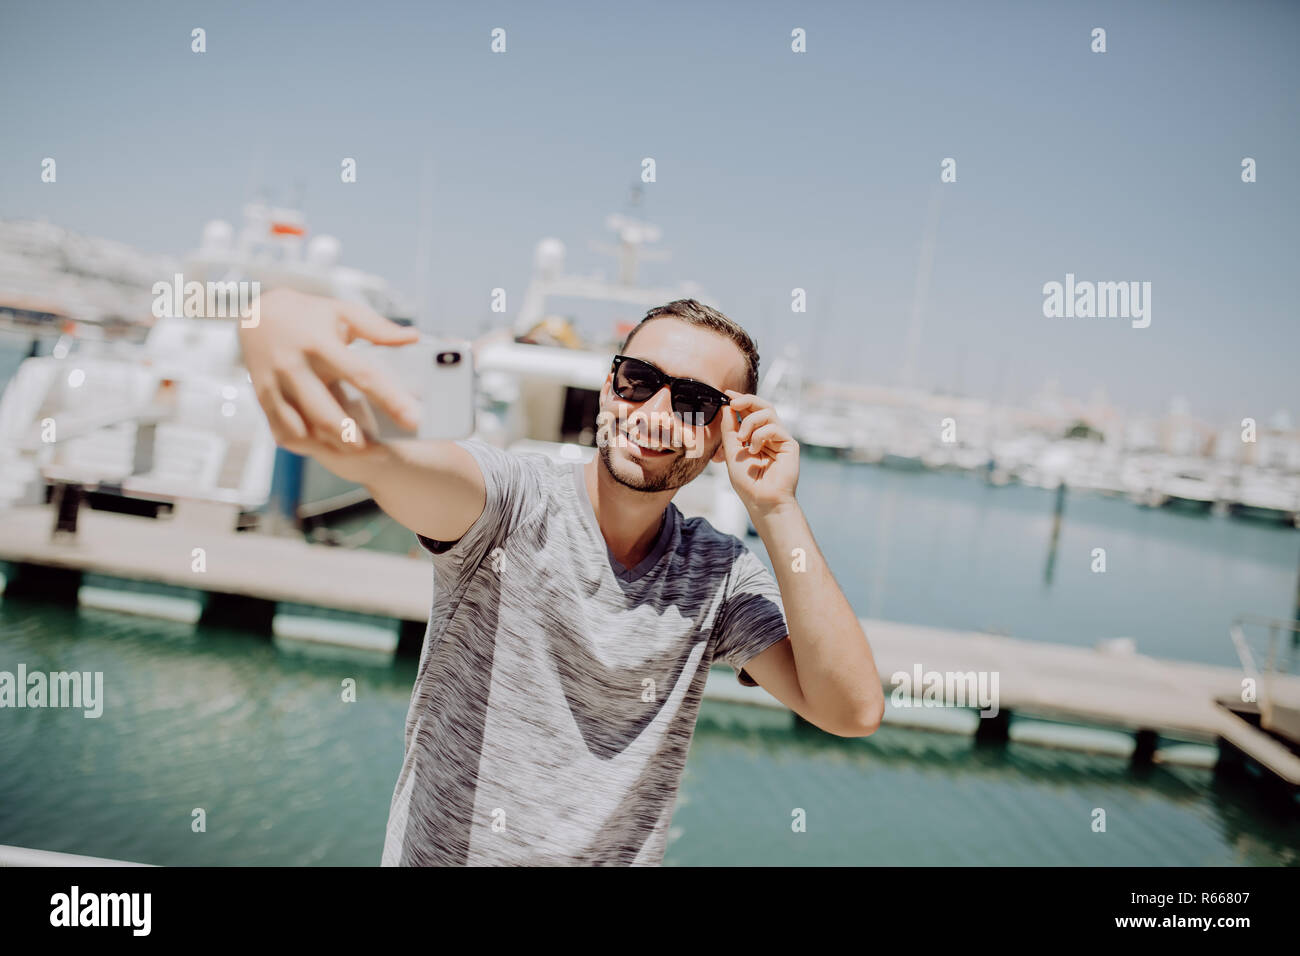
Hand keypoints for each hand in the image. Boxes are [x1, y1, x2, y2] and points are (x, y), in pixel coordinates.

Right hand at [238, 288, 419, 481]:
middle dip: (354, 439)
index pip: (361, 375)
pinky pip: (283, 431)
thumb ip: (378, 328)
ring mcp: (274, 385)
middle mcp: (294, 366)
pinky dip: (306, 444)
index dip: (389, 400)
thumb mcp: (344, 312)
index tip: (413, 419)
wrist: (257, 313)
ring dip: (331, 447)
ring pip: (303, 430)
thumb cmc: (310, 314)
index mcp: (320, 344)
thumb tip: (413, 338)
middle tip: (383, 452)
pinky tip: (327, 446)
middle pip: (326, 414)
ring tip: (360, 452)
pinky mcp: (262, 398)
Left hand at [719, 391, 798, 515]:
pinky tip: (754, 450)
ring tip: (742, 439)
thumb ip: (730, 430)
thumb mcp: (732, 452)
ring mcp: (780, 439)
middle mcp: (769, 435)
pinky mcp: (789, 444)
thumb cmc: (748, 482)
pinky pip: (774, 427)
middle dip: (746, 400)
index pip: (750, 411)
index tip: (727, 395)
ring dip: (750, 422)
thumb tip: (727, 408)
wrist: (762, 501)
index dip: (740, 400)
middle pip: (762, 406)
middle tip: (733, 402)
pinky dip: (760, 435)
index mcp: (756, 436)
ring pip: (768, 413)